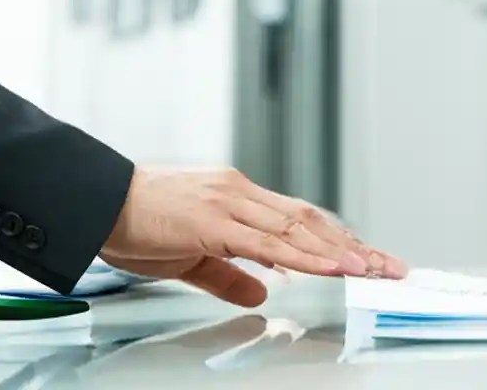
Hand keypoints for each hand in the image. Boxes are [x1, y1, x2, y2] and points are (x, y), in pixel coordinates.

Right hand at [101, 168, 408, 306]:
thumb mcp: (192, 257)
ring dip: (340, 251)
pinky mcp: (216, 220)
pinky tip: (329, 266)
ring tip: (372, 269)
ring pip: (300, 229)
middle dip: (355, 246)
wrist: (97, 204)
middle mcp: (244, 195)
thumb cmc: (139, 224)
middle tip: (389, 267)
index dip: (339, 239)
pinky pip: (270, 242)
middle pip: (313, 222)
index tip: (370, 258)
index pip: (303, 220)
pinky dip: (305, 255)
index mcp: (242, 199)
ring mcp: (233, 203)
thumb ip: (230, 275)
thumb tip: (264, 292)